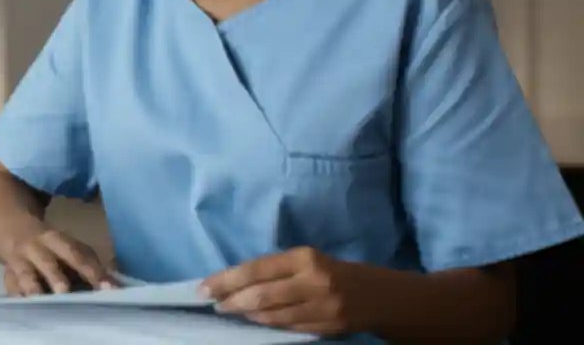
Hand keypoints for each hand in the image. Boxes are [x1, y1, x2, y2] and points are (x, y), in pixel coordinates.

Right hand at [2, 227, 117, 295]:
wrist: (13, 231)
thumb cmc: (51, 246)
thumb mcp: (68, 246)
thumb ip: (88, 263)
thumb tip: (114, 284)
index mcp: (56, 240)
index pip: (76, 255)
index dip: (92, 271)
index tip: (108, 288)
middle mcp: (37, 249)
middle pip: (48, 262)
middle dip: (56, 277)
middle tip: (65, 293)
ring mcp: (20, 263)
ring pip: (25, 275)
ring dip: (33, 288)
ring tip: (40, 299)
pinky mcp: (9, 277)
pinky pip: (11, 287)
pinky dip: (17, 296)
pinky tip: (24, 305)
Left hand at [200, 247, 372, 335]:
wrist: (381, 296)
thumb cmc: (335, 271)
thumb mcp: (308, 260)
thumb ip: (277, 269)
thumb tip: (235, 281)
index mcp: (305, 258)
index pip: (257, 269)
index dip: (227, 280)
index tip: (205, 287)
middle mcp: (314, 281)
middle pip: (262, 296)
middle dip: (232, 301)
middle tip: (215, 303)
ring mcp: (324, 308)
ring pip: (274, 316)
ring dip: (248, 314)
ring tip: (233, 310)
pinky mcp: (329, 328)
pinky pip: (290, 327)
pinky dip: (269, 324)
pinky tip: (256, 320)